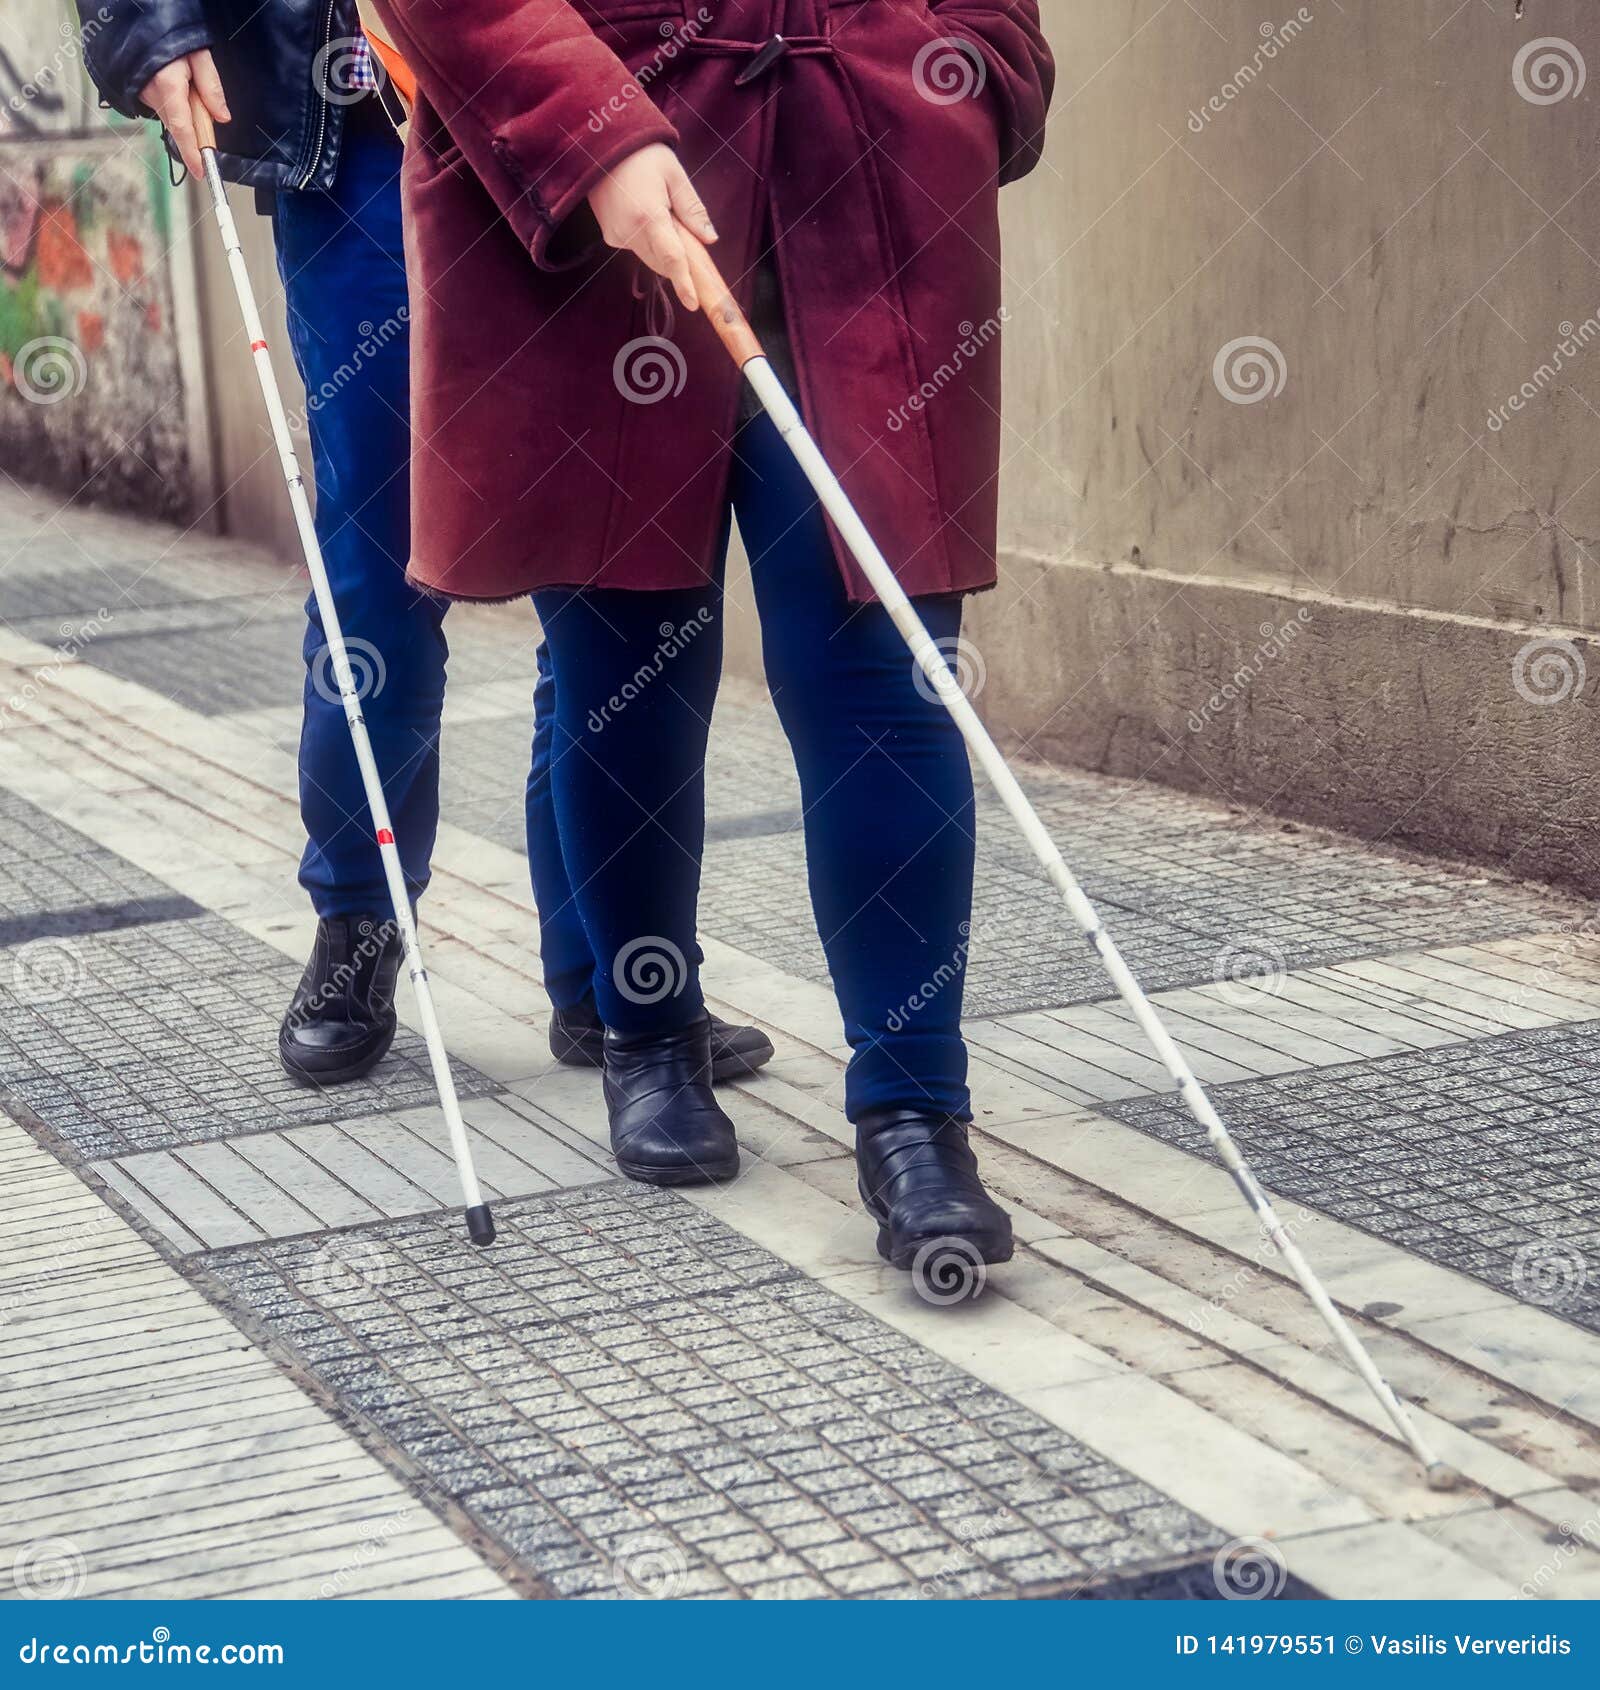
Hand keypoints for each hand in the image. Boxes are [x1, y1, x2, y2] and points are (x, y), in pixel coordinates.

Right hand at [139, 48, 230, 177]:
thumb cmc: (171, 37)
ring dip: (187, 114)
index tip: (200, 172)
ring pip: (174, 120)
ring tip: (186, 83)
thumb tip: (222, 117)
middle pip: (181, 129)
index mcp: (168, 86)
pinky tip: (178, 86)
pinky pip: (167, 111)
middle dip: (197, 128)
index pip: (183, 129)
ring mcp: (145, 96)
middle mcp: (153, 95)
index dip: (192, 154)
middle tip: (203, 105)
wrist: (141, 24)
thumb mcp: (199, 56)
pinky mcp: (143, 95)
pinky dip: (178, 108)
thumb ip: (212, 87)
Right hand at [586, 143, 715, 310]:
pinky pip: (638, 249)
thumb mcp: (675, 175)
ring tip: (660, 212)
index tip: (694, 303)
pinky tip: (644, 213)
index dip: (684, 282)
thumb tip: (709, 239)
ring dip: (664, 249)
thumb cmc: (643, 155)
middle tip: (683, 227)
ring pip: (651, 258)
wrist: (601, 146)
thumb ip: (693, 209)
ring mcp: (617, 237)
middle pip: (663, 262)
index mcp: (649, 216)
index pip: (671, 258)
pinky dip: (649, 241)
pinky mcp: (610, 237)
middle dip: (679, 256)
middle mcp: (629, 232)